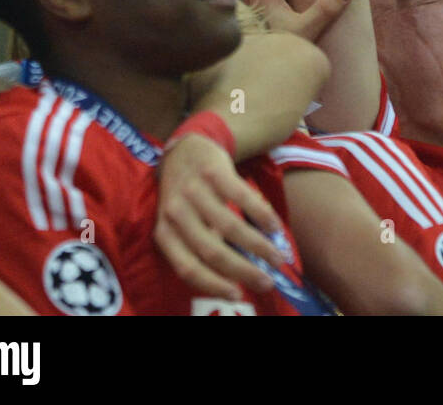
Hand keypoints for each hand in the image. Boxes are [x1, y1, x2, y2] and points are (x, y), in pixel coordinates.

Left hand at [154, 132, 284, 298]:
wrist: (187, 149)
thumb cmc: (188, 197)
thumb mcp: (182, 224)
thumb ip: (201, 247)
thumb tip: (237, 280)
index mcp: (164, 232)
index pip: (187, 267)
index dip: (213, 284)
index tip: (237, 295)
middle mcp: (175, 212)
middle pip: (212, 251)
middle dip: (243, 271)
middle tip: (267, 281)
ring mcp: (194, 190)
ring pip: (230, 227)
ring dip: (259, 246)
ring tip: (278, 257)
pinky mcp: (214, 171)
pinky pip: (243, 198)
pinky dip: (262, 215)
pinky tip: (275, 226)